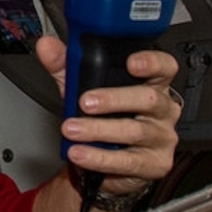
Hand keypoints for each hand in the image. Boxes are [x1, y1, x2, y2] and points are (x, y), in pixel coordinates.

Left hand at [32, 39, 181, 197]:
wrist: (104, 162)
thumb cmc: (103, 118)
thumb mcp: (82, 88)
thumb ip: (65, 66)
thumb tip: (47, 47)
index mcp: (152, 84)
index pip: (164, 67)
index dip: (152, 63)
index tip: (131, 63)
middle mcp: (163, 109)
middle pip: (149, 99)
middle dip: (114, 99)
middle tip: (85, 102)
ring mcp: (162, 137)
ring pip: (135, 131)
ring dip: (99, 130)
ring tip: (72, 129)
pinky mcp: (155, 164)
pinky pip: (128, 161)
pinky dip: (100, 157)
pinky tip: (80, 153)